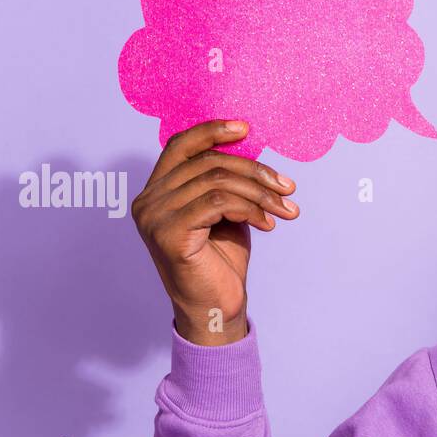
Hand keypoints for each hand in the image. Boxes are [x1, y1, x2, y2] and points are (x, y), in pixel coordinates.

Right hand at [131, 120, 297, 344]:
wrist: (217, 308)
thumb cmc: (221, 262)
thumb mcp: (226, 213)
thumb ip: (227, 183)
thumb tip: (252, 151)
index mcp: (157, 191)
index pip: (180, 145)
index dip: (212, 131)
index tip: (246, 128)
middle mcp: (148, 200)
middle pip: (207, 163)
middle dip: (255, 172)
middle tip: (288, 187)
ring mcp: (154, 216)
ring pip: (217, 181)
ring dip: (260, 192)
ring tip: (285, 209)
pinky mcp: (169, 233)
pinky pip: (218, 203)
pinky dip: (250, 208)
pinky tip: (268, 224)